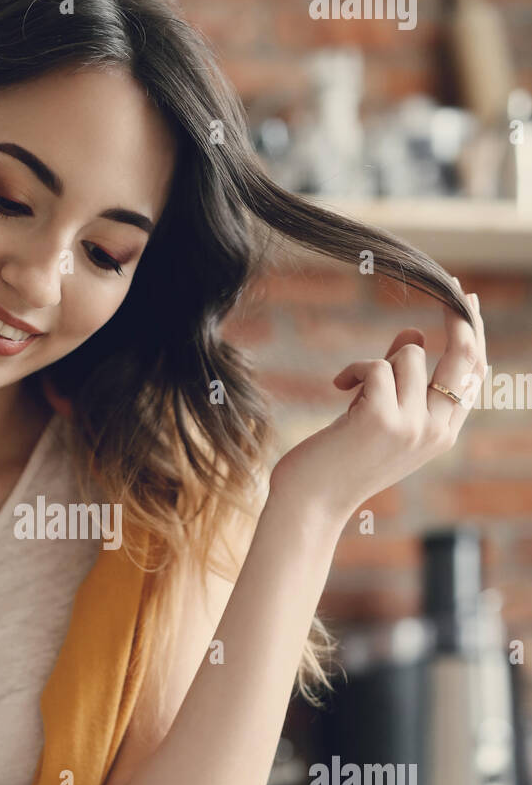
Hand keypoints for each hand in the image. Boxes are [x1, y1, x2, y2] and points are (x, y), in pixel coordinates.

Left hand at [268, 285, 485, 525]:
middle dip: (458, 315)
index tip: (464, 301)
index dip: (473, 333)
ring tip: (351, 392)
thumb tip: (415, 335)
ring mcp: (412, 426)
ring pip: (410, 354)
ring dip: (375, 362)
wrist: (312, 503)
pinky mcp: (382, 418)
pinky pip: (376, 365)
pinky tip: (338, 389)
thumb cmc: (341, 460)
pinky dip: (353, 370)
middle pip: (464, 356)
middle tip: (447, 281)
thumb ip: (401, 379)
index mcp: (443, 433)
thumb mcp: (380, 417)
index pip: (472, 374)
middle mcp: (436, 431)